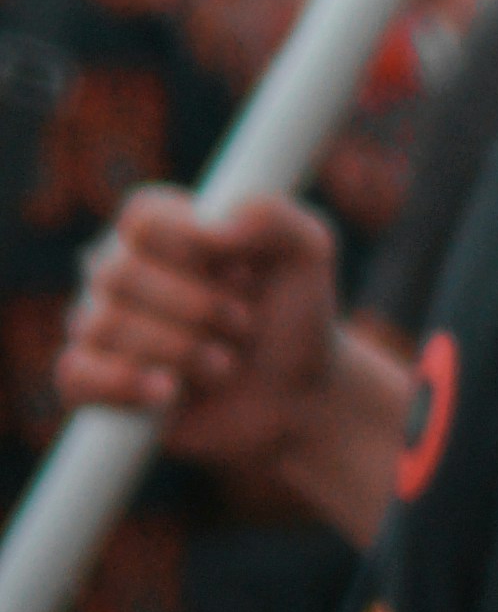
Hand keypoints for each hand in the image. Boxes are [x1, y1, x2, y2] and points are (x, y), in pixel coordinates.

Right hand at [58, 186, 335, 478]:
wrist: (298, 395)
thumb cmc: (295, 315)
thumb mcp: (308, 252)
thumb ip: (272, 216)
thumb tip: (216, 227)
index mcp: (162, 229)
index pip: (141, 218)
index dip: (191, 245)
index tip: (241, 269)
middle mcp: (120, 271)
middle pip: (121, 274)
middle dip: (200, 307)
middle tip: (243, 324)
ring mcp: (101, 327)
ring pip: (106, 327)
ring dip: (184, 351)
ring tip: (224, 363)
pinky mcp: (94, 383)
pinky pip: (75, 374)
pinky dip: (125, 384)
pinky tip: (170, 392)